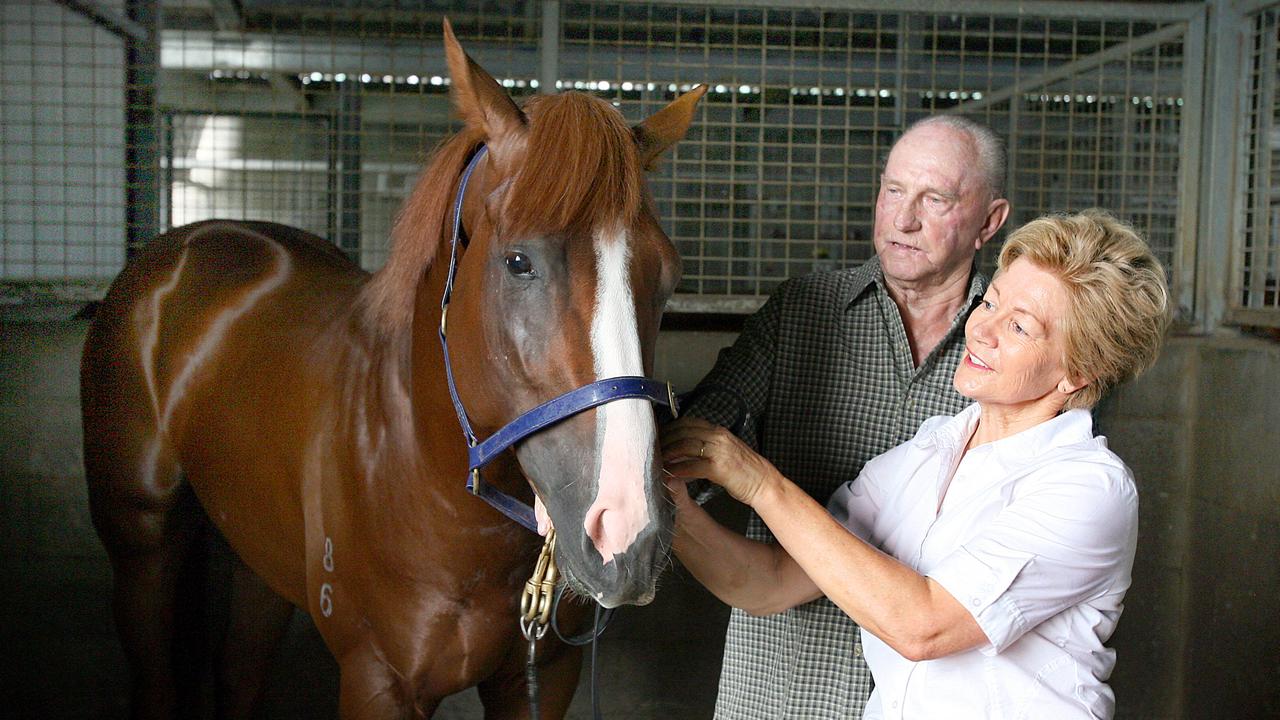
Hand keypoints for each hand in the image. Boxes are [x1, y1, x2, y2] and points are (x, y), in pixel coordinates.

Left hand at [660, 417, 780, 505]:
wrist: (765, 484)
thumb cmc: (747, 470)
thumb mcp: (728, 450)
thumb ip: (710, 445)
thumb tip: (688, 447)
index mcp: (720, 431)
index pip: (689, 422)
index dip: (671, 428)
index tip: (660, 435)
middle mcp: (719, 437)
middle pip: (683, 432)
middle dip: (665, 439)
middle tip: (654, 448)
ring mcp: (719, 452)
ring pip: (685, 446)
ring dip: (668, 453)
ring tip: (657, 461)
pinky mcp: (719, 468)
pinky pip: (692, 466)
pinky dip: (677, 470)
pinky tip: (669, 475)